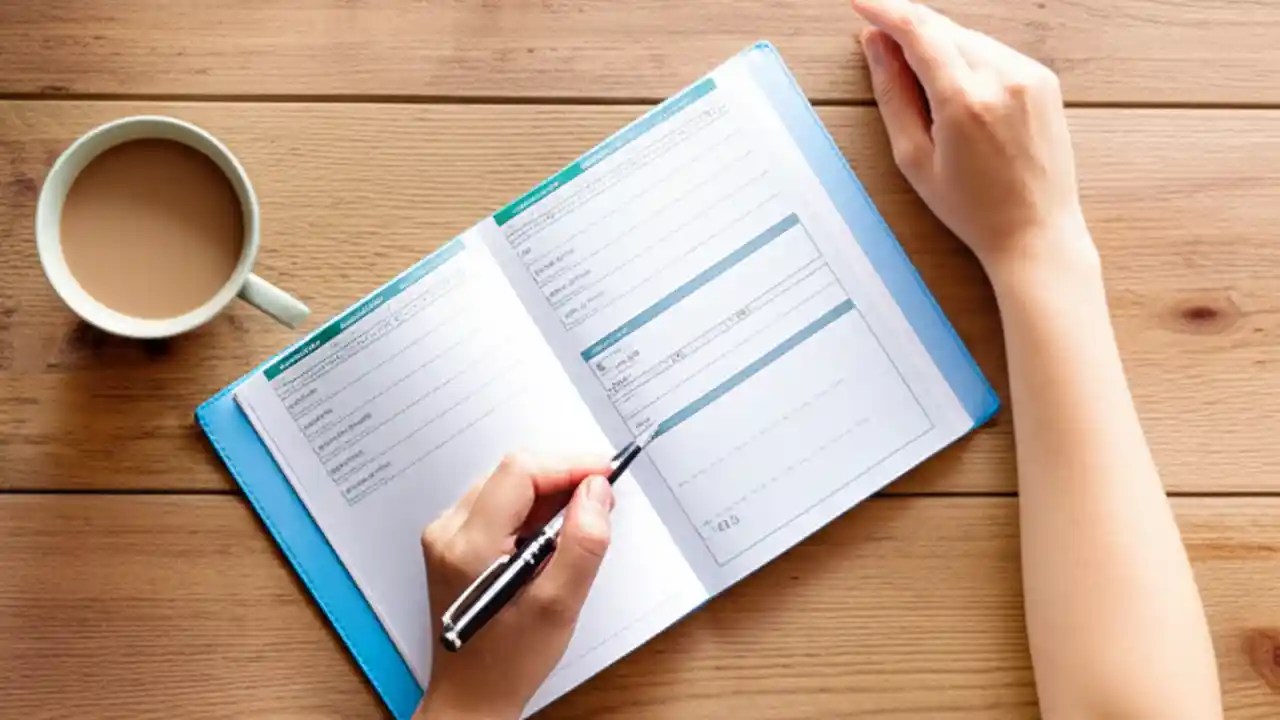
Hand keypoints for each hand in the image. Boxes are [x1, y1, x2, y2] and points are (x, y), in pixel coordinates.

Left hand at [414, 453, 614, 719]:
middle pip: (512, 473)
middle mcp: (448, 532)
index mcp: (469, 546)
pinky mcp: (452, 542)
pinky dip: (531, 510)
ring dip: (548, 494)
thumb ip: (582, 544)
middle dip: (562, 479)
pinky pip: (497, 504)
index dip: (568, 466)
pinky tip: (552, 535)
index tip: (605, 475)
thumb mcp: (559, 606)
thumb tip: (595, 491)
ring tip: (581, 521)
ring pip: (506, 485)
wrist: (472, 694)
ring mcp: (446, 535)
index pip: (520, 472)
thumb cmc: (509, 661)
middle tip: (601, 501)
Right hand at [851, 0, 1094, 278]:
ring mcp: (1028, 75)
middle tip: (879, 42)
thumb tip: (875, 44)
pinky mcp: (1043, 79)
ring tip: (920, 80)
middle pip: (943, 28)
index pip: (918, 30)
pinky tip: (955, 89)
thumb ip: (892, 94)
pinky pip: (994, 51)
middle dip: (908, 27)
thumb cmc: (972, 208)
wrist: (1035, 232)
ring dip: (937, 43)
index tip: (860, 2)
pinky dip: (967, 57)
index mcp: (964, 101)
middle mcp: (1002, 77)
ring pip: (968, 37)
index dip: (885, 10)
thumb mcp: (915, 158)